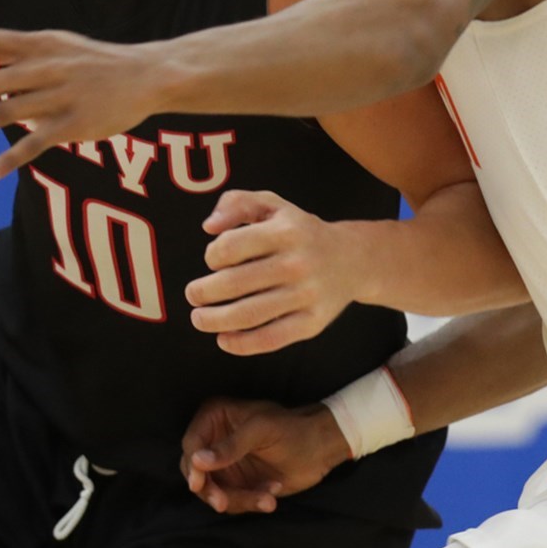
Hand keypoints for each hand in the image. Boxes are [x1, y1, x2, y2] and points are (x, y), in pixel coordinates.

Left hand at [0, 27, 166, 180]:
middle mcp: (47, 67)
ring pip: (4, 113)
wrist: (149, 75)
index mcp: (41, 44)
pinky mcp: (75, 124)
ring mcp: (61, 96)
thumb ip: (22, 52)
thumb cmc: (99, 63)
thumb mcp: (61, 45)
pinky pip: (33, 144)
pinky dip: (7, 160)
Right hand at [180, 396, 349, 514]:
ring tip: (268, 498)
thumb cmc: (292, 429)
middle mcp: (214, 441)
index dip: (192, 466)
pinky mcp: (236, 484)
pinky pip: (232, 501)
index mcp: (215, 417)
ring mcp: (224, 465)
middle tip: (224, 503)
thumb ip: (230, 446)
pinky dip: (250, 502)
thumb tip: (197, 460)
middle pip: (195, 472)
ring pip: (213, 491)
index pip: (191, 444)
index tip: (198, 484)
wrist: (320, 448)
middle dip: (211, 490)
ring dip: (238, 499)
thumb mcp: (261, 431)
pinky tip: (272, 494)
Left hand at [188, 190, 361, 354]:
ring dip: (214, 320)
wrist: (353, 260)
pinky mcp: (312, 323)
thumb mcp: (273, 205)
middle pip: (234, 283)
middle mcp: (297, 263)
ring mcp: (306, 295)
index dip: (212, 256)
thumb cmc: (300, 231)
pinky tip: (224, 340)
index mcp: (285, 231)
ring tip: (199, 319)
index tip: (213, 261)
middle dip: (203, 292)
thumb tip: (209, 227)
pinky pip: (271, 339)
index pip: (231, 246)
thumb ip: (237, 203)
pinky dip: (242, 344)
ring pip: (249, 315)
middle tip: (193, 295)